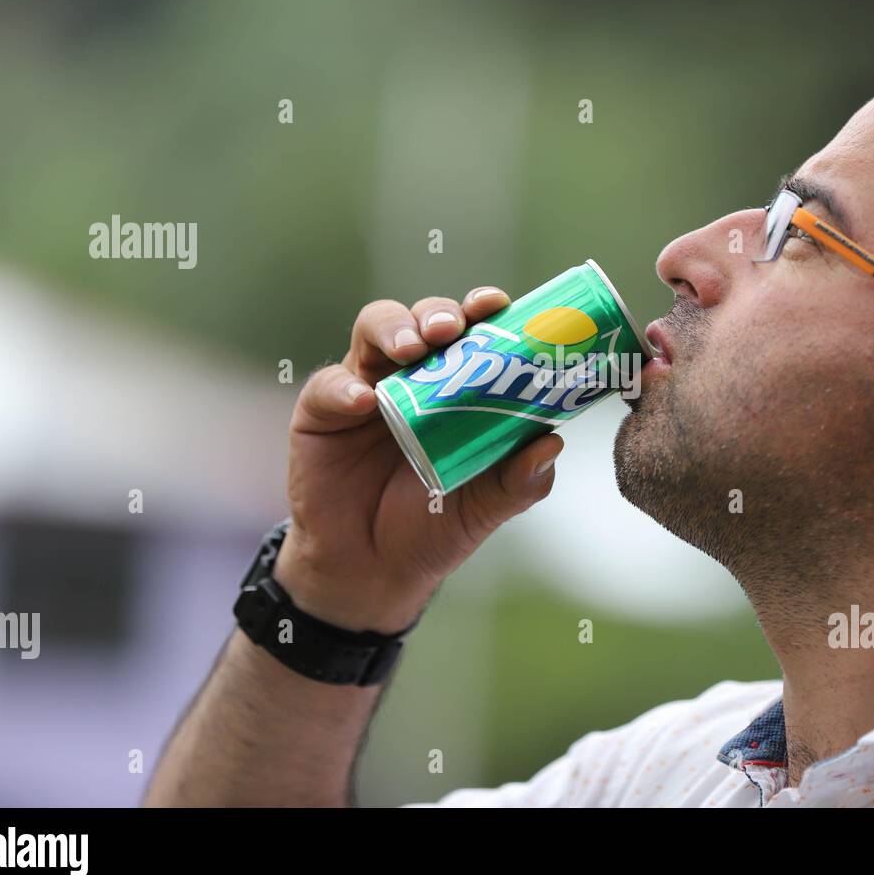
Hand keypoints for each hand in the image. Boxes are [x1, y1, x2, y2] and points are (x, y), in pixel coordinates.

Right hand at [274, 287, 563, 632]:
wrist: (375, 571)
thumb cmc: (435, 526)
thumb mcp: (487, 506)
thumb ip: (521, 480)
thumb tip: (552, 443)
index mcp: (455, 386)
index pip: (472, 332)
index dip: (484, 310)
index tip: (499, 303)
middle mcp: (410, 376)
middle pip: (423, 318)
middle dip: (439, 313)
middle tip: (452, 329)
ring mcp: (364, 388)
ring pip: (374, 328)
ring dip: (394, 327)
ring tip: (411, 348)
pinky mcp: (321, 413)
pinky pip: (329, 386)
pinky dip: (345, 387)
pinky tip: (364, 402)